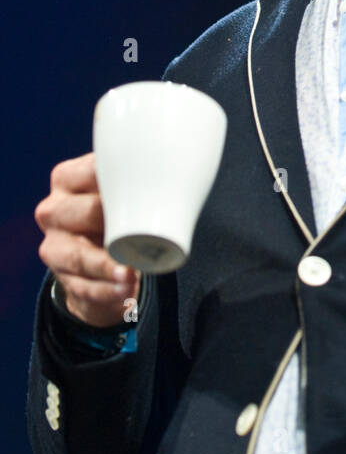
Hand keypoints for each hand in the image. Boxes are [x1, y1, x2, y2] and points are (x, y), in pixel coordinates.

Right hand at [35, 153, 139, 328]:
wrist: (100, 261)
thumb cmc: (120, 215)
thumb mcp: (123, 193)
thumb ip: (140, 176)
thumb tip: (183, 162)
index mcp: (68, 179)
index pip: (92, 172)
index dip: (121, 178)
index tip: (151, 186)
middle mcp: (54, 210)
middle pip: (85, 212)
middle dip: (114, 222)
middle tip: (144, 232)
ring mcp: (54, 246)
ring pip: (78, 255)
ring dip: (106, 266)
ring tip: (130, 273)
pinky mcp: (63, 279)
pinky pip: (84, 287)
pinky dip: (106, 291)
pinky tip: (124, 290)